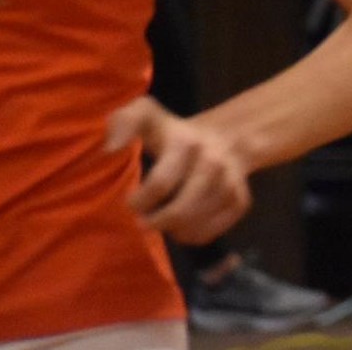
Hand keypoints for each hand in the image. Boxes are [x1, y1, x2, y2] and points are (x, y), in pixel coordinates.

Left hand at [105, 97, 252, 245]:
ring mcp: (230, 183)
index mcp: (186, 143)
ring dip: (173, 229)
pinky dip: (192, 235)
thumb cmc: (173, 134)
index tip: (131, 202)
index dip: (140, 201)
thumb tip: (110, 149)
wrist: (227, 139)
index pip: (160, 183)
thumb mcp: (146, 116)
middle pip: (180, 211)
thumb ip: (124, 121)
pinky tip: (183, 226)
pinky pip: (211, 232)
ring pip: (195, 224)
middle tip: (144, 221)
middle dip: (155, 222)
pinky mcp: (241, 201)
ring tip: (163, 221)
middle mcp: (213, 162)